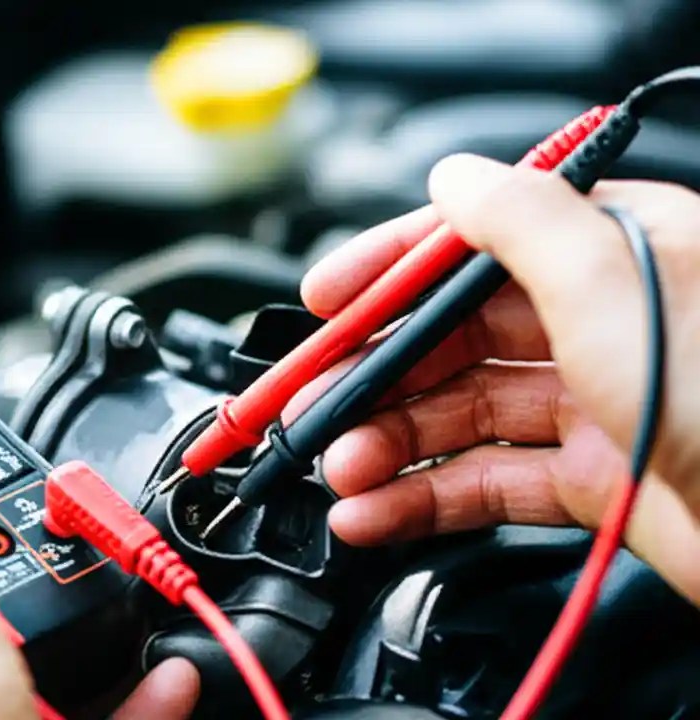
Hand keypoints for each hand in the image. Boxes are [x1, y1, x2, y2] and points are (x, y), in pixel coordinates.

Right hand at [292, 154, 699, 603]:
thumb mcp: (618, 285)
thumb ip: (524, 222)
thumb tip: (454, 179)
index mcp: (614, 252)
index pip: (476, 243)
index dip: (390, 270)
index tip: (325, 298)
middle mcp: (600, 321)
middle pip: (455, 338)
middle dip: (377, 374)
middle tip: (316, 403)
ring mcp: (595, 403)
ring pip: (461, 416)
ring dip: (389, 445)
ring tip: (345, 473)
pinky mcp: (593, 480)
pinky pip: (487, 483)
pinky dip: (424, 501)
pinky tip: (378, 514)